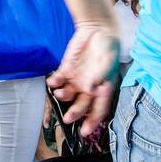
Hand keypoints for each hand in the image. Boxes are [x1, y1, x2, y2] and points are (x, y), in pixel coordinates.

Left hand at [45, 22, 121, 136]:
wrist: (97, 30)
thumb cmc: (108, 47)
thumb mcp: (108, 61)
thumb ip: (100, 76)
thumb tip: (91, 89)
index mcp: (103, 89)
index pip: (99, 110)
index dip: (92, 122)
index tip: (84, 132)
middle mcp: (89, 88)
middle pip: (81, 106)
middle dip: (75, 114)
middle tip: (68, 118)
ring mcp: (77, 79)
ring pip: (68, 95)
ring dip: (63, 96)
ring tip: (60, 93)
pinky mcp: (66, 70)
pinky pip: (58, 80)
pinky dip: (54, 82)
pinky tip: (52, 82)